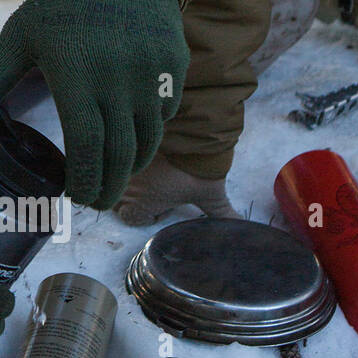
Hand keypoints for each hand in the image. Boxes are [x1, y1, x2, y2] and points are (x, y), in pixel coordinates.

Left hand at [0, 0, 187, 209]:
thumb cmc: (62, 6)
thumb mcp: (18, 37)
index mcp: (75, 74)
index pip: (85, 146)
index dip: (82, 179)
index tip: (74, 196)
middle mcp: (118, 78)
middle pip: (119, 154)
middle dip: (108, 187)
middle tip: (97, 203)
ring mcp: (151, 73)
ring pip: (147, 140)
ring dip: (131, 168)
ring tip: (114, 180)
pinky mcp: (173, 67)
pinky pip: (164, 115)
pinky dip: (150, 134)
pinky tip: (133, 140)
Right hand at [115, 155, 238, 226]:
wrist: (192, 131)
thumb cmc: (199, 169)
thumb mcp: (212, 194)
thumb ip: (222, 213)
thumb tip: (241, 225)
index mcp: (142, 204)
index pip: (130, 217)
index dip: (147, 213)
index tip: (163, 203)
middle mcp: (127, 187)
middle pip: (118, 199)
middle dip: (134, 196)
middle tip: (158, 187)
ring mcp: (123, 164)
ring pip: (115, 177)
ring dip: (130, 177)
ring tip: (153, 170)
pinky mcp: (125, 144)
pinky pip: (118, 157)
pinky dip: (129, 157)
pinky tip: (150, 153)